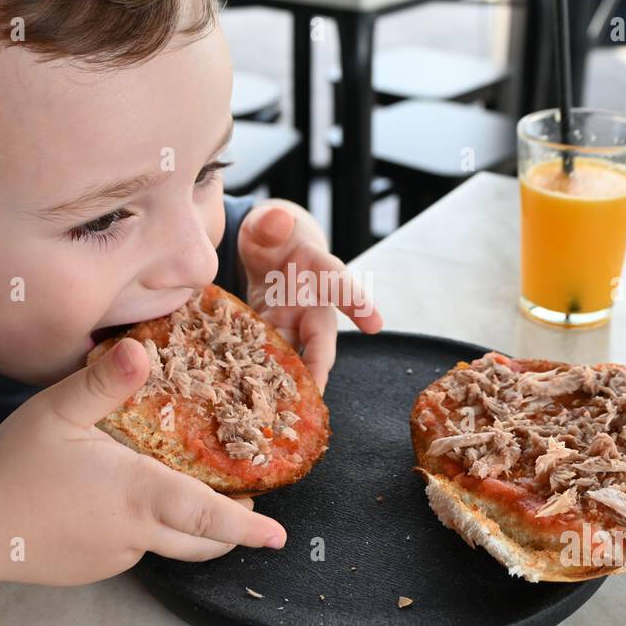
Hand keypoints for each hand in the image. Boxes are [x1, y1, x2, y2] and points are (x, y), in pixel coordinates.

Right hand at [0, 337, 287, 585]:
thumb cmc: (13, 465)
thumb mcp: (57, 412)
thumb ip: (103, 382)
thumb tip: (140, 348)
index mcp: (138, 494)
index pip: (209, 517)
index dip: (248, 528)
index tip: (279, 535)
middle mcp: (135, 533)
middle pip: (201, 542)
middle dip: (230, 530)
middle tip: (244, 507)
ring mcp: (114, 557)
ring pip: (166, 545)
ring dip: (185, 527)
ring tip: (183, 493)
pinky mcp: (92, 570)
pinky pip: (132, 550)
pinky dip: (142, 531)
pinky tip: (117, 503)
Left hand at [237, 202, 383, 392]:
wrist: (265, 255)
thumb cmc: (272, 236)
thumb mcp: (267, 224)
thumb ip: (271, 222)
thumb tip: (276, 220)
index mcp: (319, 271)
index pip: (340, 284)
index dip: (358, 303)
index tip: (375, 324)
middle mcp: (311, 305)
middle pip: (322, 337)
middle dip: (321, 363)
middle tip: (318, 387)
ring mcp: (292, 326)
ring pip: (297, 357)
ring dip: (290, 380)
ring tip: (282, 406)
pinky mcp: (270, 339)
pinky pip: (269, 360)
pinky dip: (262, 378)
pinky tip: (249, 399)